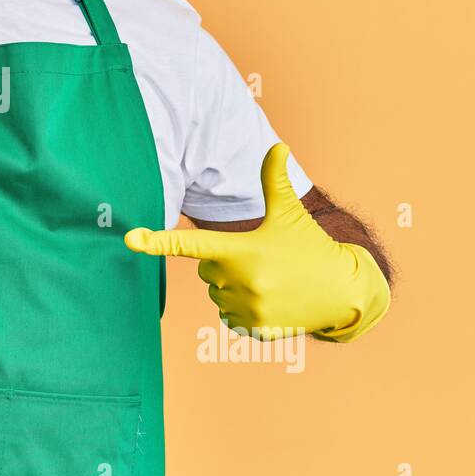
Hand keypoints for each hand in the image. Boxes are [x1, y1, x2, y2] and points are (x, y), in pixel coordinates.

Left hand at [125, 143, 389, 341]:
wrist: (343, 292)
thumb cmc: (311, 247)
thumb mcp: (291, 214)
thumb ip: (275, 180)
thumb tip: (277, 145)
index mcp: (242, 250)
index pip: (191, 245)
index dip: (158, 241)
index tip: (130, 239)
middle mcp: (240, 282)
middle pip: (205, 270)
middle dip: (225, 263)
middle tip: (260, 258)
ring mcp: (247, 309)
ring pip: (216, 294)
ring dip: (233, 287)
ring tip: (269, 280)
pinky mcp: (255, 330)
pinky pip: (228, 316)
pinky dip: (242, 308)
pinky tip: (270, 300)